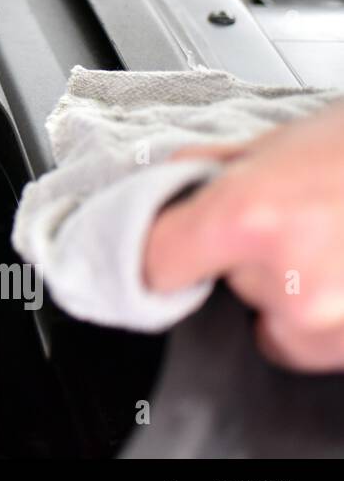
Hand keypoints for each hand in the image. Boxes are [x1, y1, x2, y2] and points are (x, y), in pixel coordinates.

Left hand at [144, 102, 343, 370]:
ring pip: (281, 321)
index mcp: (250, 219)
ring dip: (299, 291)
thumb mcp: (283, 140)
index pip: (156, 262)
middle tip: (297, 219)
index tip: (168, 245)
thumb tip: (163, 182)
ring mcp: (334, 324)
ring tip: (340, 240)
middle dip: (250, 258)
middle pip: (229, 289)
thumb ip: (214, 168)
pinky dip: (339, 311)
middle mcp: (288, 281)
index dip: (163, 249)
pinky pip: (326, 339)